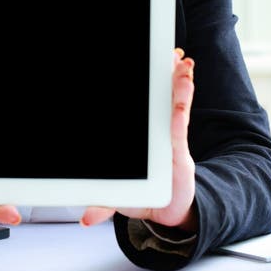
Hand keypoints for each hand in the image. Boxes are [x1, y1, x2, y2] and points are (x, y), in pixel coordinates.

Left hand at [80, 49, 196, 233]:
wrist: (168, 211)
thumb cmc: (142, 196)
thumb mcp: (118, 199)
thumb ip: (104, 204)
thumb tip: (85, 218)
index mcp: (138, 139)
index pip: (138, 106)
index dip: (144, 86)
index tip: (146, 63)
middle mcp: (151, 131)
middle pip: (154, 97)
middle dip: (160, 73)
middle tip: (164, 53)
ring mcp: (165, 133)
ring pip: (169, 101)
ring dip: (174, 80)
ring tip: (178, 61)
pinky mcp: (178, 142)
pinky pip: (180, 114)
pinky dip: (183, 95)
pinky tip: (185, 79)